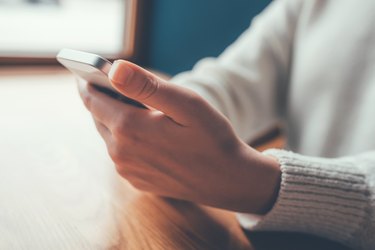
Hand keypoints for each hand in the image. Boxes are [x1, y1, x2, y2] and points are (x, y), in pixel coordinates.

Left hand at [78, 60, 280, 213]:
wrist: (227, 180)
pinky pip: (121, 154)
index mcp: (129, 128)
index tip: (84, 71)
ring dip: (115, 120)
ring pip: (108, 136)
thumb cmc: (212, 138)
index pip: (93, 100)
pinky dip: (126, 140)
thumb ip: (147, 86)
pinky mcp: (136, 181)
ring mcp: (128, 170)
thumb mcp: (186, 104)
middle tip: (111, 85)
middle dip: (102, 100)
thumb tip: (115, 68)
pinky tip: (145, 135)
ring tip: (131, 108)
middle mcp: (121, 153)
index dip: (87, 83)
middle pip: (98, 118)